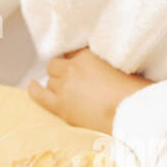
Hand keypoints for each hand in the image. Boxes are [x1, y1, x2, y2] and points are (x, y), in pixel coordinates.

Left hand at [27, 47, 151, 134]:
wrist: (129, 113)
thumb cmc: (133, 92)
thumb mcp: (124, 68)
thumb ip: (108, 65)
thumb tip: (104, 71)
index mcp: (87, 55)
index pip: (73, 52)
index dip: (75, 60)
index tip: (80, 65)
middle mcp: (72, 68)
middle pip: (57, 64)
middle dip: (63, 70)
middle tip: (74, 78)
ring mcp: (64, 87)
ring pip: (51, 79)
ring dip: (57, 82)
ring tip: (67, 89)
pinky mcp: (60, 106)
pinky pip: (40, 95)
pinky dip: (35, 90)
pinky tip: (32, 86)